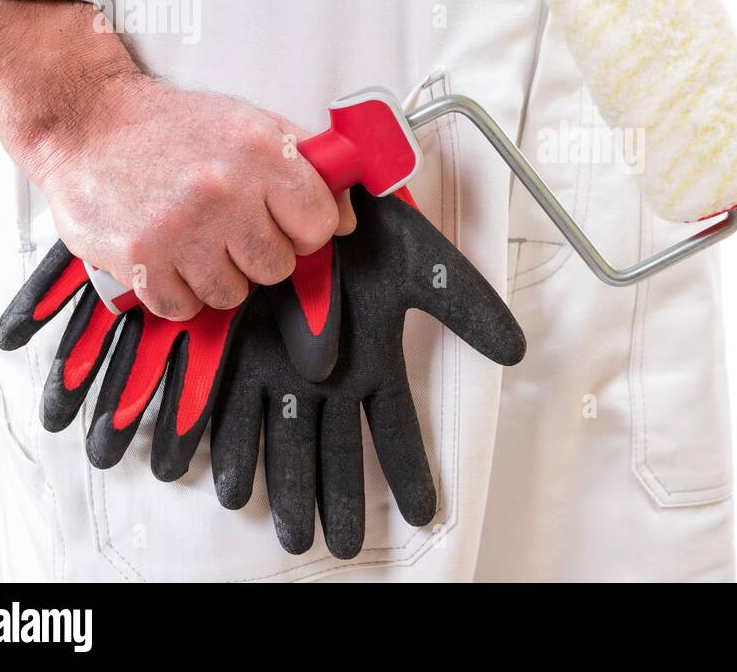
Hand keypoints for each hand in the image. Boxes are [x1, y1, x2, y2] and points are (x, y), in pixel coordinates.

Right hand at [0, 0, 354, 319]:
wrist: (87, 122)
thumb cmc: (173, 126)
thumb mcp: (251, 124)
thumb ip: (308, 165)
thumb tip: (346, 216)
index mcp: (259, 153)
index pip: (320, 225)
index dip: (306, 230)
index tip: (286, 224)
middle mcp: (224, 191)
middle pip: (278, 266)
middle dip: (259, 253)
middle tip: (232, 229)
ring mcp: (180, 228)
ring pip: (233, 293)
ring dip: (219, 276)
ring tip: (197, 240)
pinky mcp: (140, 259)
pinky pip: (185, 308)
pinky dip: (179, 292)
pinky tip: (170, 258)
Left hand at [213, 187, 525, 557]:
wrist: (310, 189)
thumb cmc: (371, 226)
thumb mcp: (427, 264)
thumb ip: (466, 306)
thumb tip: (516, 351)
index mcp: (374, 358)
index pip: (396, 428)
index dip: (411, 473)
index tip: (427, 515)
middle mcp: (328, 374)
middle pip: (333, 449)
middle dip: (336, 498)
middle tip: (341, 547)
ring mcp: (281, 364)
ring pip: (280, 438)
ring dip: (281, 486)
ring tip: (285, 533)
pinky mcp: (237, 347)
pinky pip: (228, 404)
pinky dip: (222, 444)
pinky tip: (220, 484)